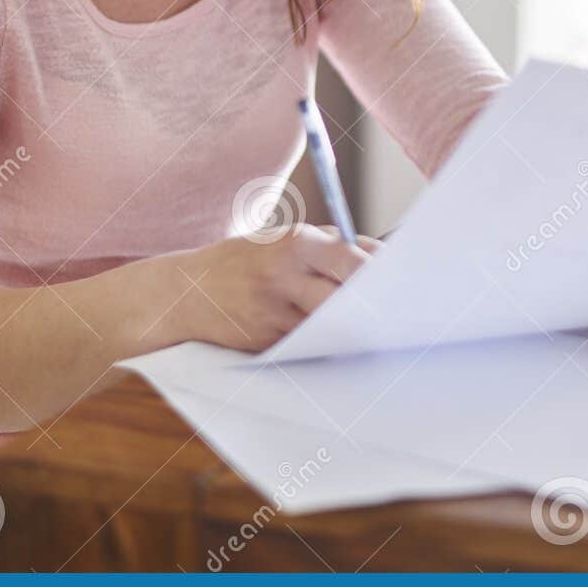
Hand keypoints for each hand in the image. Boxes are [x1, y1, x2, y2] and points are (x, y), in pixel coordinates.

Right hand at [177, 225, 381, 351]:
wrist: (187, 294)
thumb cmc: (247, 261)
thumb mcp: (283, 240)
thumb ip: (333, 246)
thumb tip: (386, 256)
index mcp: (293, 244)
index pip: (348, 259)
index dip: (377, 273)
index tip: (400, 281)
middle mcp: (283, 279)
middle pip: (342, 299)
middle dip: (369, 306)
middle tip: (396, 312)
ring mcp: (274, 315)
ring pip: (329, 327)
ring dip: (351, 328)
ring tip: (372, 327)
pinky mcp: (268, 344)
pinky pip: (309, 346)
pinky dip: (326, 343)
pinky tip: (338, 341)